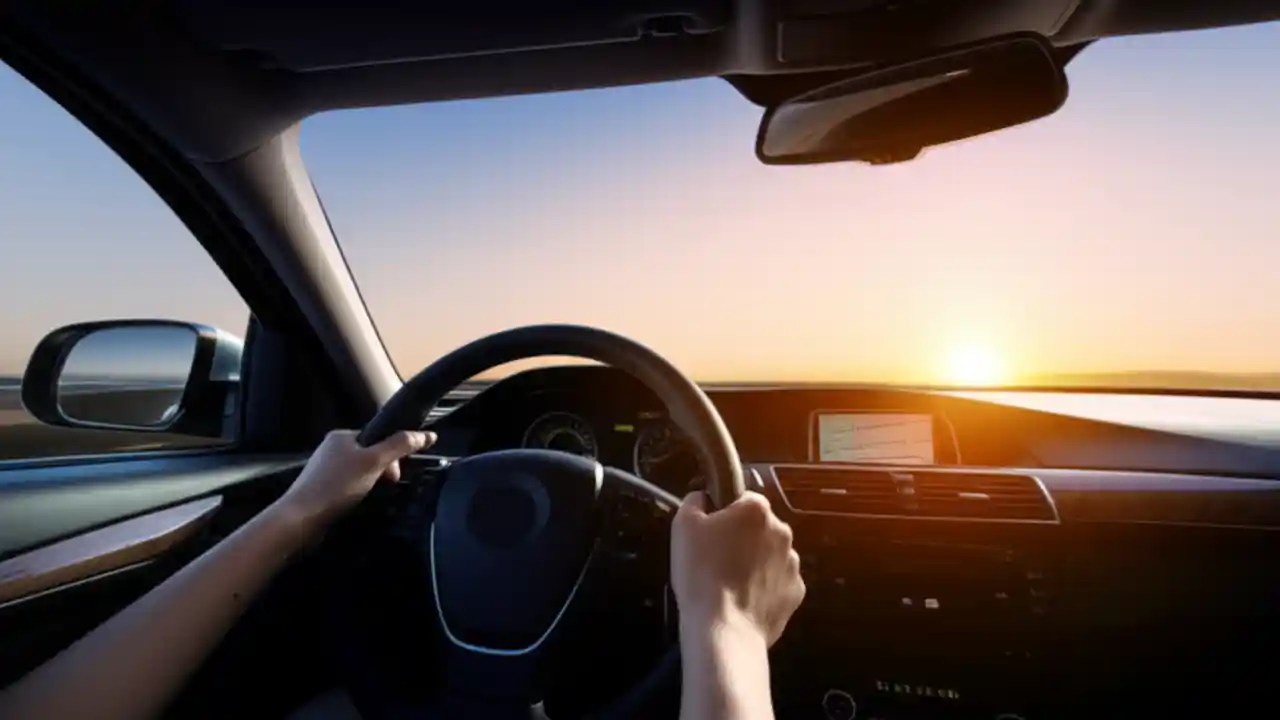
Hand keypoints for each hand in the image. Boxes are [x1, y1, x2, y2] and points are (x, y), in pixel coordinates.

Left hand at [275, 429, 435, 531]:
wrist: (300, 519)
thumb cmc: (337, 485)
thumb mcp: (374, 462)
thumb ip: (400, 446)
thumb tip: (428, 434)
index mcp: (342, 435)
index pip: (378, 437)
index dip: (393, 453)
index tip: (396, 474)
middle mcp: (331, 449)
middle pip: (370, 455)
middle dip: (383, 471)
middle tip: (385, 487)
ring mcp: (324, 470)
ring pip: (360, 473)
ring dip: (371, 484)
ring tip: (371, 498)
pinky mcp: (321, 489)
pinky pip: (348, 487)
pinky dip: (358, 494)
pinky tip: (358, 505)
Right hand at [671, 491, 804, 646]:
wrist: (724, 629)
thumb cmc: (700, 573)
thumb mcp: (683, 527)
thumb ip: (695, 501)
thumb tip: (703, 497)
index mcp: (756, 510)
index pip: (744, 499)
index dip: (726, 514)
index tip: (712, 532)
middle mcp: (782, 531)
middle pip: (760, 528)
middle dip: (743, 539)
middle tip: (717, 560)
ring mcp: (793, 564)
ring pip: (771, 556)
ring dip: (756, 564)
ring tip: (730, 585)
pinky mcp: (797, 593)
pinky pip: (778, 583)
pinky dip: (765, 589)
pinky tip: (744, 601)